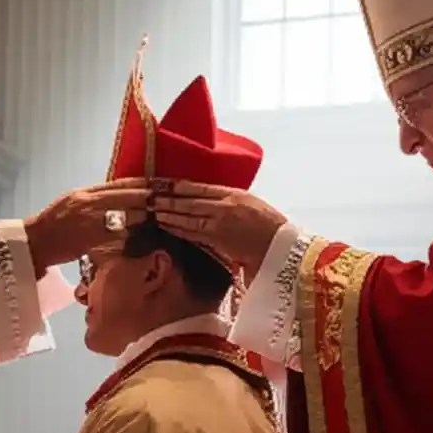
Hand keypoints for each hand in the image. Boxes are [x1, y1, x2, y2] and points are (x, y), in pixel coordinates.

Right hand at [25, 178, 150, 269]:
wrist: (32, 243)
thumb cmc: (52, 226)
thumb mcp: (73, 204)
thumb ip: (96, 201)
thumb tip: (120, 200)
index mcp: (86, 192)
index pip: (120, 183)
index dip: (143, 184)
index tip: (161, 185)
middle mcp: (88, 202)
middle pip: (127, 197)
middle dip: (150, 200)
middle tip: (169, 202)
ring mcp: (89, 219)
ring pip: (125, 215)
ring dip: (146, 218)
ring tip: (162, 220)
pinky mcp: (89, 238)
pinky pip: (115, 235)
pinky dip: (132, 236)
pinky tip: (145, 239)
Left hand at [153, 181, 286, 279]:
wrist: (283, 248)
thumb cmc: (270, 227)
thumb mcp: (251, 204)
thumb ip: (230, 201)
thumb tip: (208, 200)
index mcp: (234, 194)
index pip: (200, 187)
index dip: (179, 186)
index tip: (163, 184)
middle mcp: (225, 205)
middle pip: (189, 200)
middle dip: (168, 199)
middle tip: (148, 197)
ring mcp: (221, 223)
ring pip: (188, 216)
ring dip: (169, 214)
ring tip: (153, 211)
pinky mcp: (219, 240)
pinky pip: (194, 233)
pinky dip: (178, 228)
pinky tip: (167, 225)